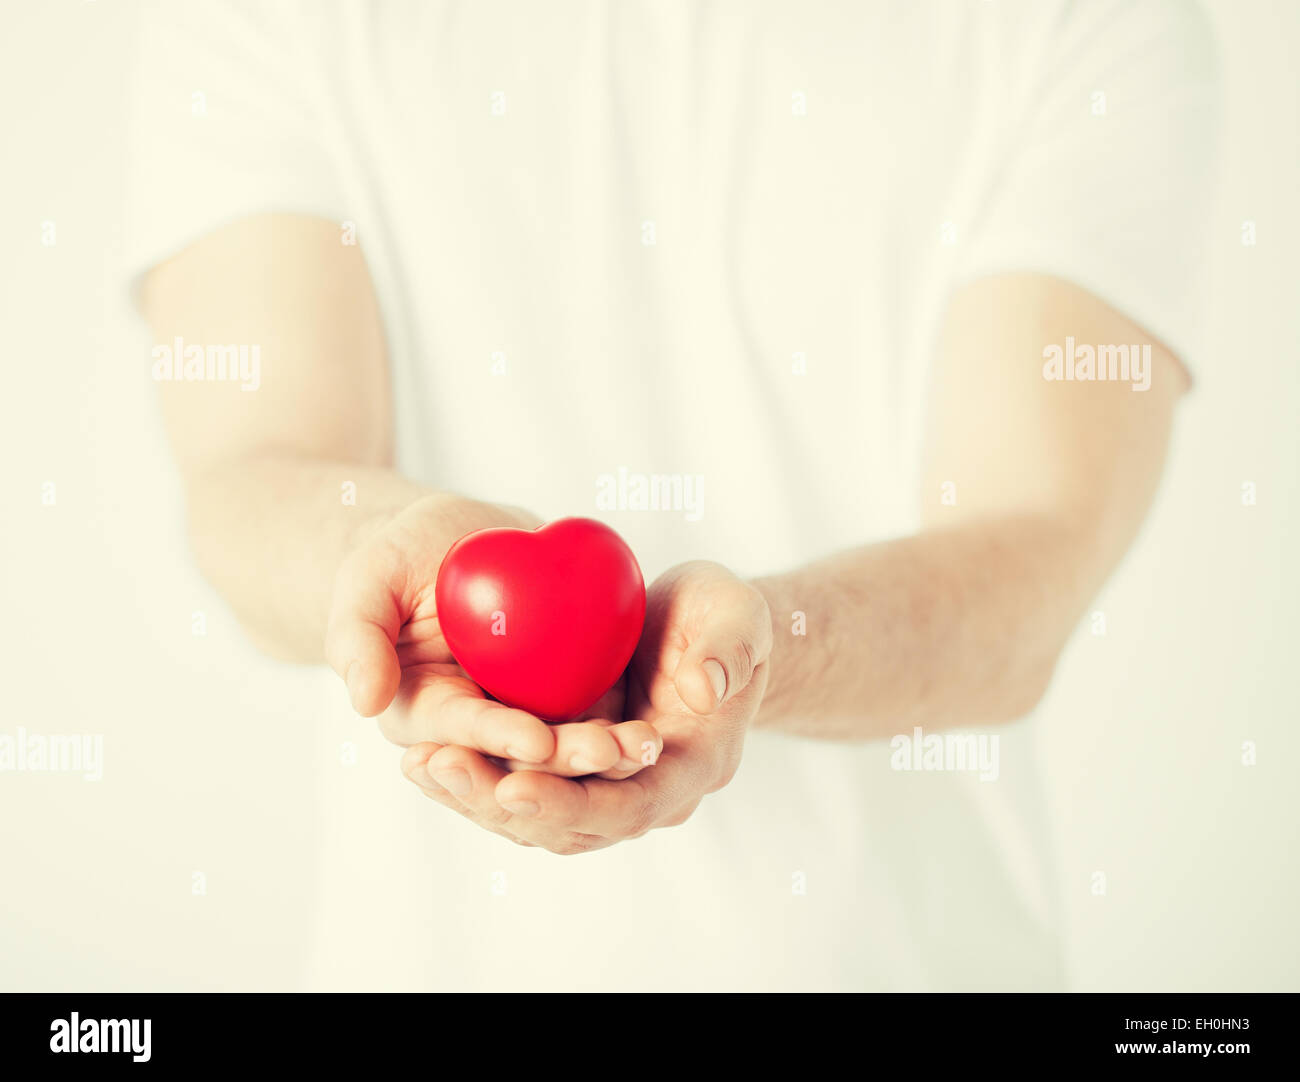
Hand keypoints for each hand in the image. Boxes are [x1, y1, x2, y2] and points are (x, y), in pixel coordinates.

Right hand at [325, 495, 659, 789]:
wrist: (456, 538)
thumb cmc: (399, 555)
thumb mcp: (368, 578)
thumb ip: (357, 635)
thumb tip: (365, 701)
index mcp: (422, 711)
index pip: (462, 730)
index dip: (498, 736)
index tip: (535, 739)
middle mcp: (475, 725)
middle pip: (522, 751)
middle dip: (567, 757)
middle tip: (615, 753)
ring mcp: (522, 711)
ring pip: (566, 743)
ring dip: (605, 752)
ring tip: (646, 746)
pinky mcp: (561, 693)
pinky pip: (594, 713)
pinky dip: (623, 724)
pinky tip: (658, 725)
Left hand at [401, 560, 772, 853]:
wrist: (705, 628)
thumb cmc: (724, 617)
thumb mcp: (739, 614)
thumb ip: (728, 648)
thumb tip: (702, 690)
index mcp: (690, 768)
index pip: (627, 808)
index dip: (568, 804)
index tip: (512, 786)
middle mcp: (645, 793)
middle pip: (567, 825)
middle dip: (498, 802)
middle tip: (440, 766)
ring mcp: (605, 785)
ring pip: (534, 816)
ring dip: (475, 796)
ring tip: (420, 764)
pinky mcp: (571, 769)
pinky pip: (519, 786)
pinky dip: (475, 777)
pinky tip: (425, 756)